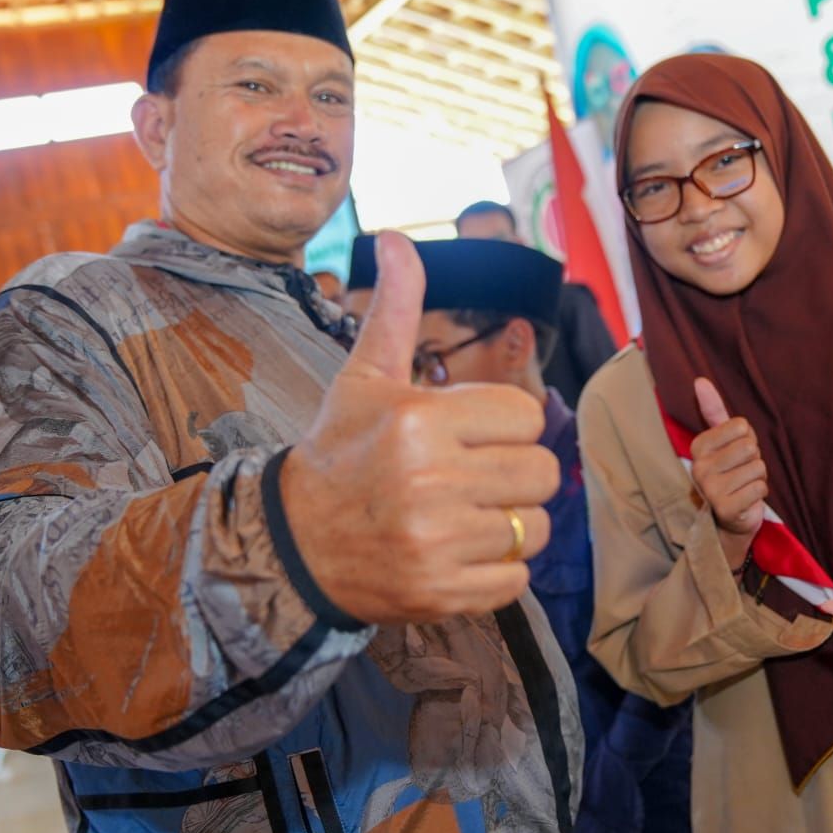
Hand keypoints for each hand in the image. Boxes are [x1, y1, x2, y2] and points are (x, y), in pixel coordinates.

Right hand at [280, 232, 558, 623]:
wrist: (291, 544)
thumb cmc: (339, 454)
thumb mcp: (364, 378)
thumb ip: (398, 311)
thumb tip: (397, 238)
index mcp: (420, 421)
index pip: (526, 415)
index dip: (503, 424)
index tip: (466, 434)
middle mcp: (431, 481)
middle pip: (541, 472)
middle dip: (513, 473)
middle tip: (470, 476)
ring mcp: (437, 542)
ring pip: (533, 527)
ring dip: (508, 524)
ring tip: (462, 515)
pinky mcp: (442, 594)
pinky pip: (516, 580)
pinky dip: (497, 571)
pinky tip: (456, 553)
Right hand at [689, 377, 766, 569]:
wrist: (729, 518)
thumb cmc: (730, 473)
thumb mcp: (722, 441)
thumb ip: (713, 411)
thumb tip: (700, 380)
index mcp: (698, 447)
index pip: (740, 426)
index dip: (746, 439)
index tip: (735, 455)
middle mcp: (699, 467)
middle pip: (750, 447)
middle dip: (754, 459)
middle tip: (741, 472)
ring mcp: (711, 489)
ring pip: (758, 468)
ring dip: (758, 477)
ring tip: (744, 486)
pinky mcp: (726, 508)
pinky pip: (760, 488)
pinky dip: (759, 494)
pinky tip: (746, 499)